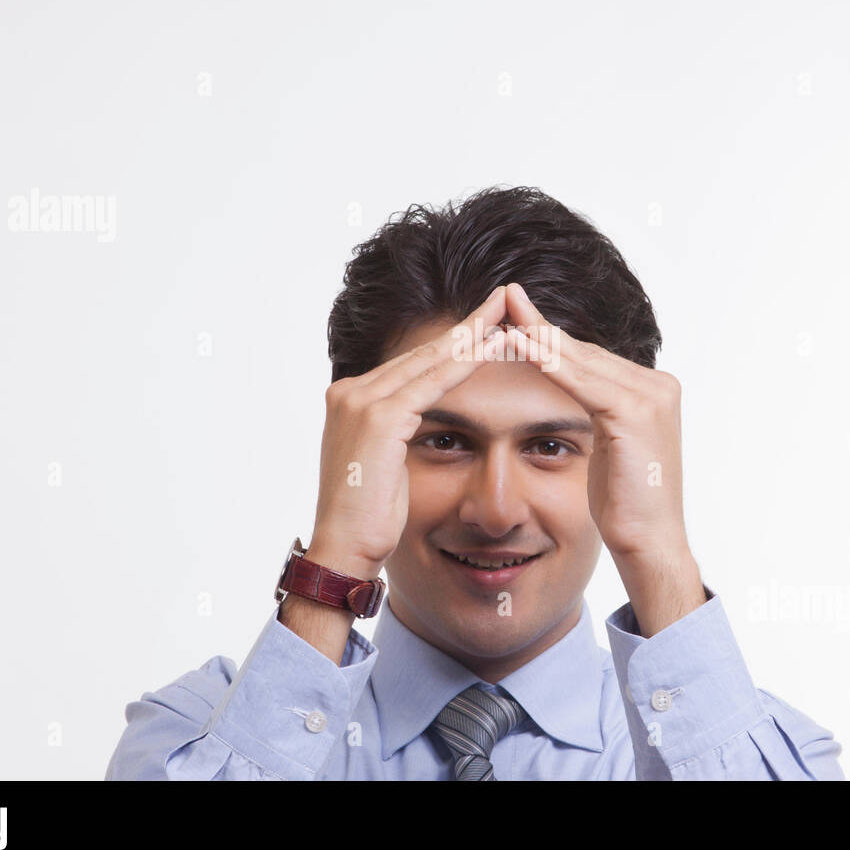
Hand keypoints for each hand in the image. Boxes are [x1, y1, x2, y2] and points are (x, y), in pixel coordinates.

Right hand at [309, 286, 510, 577]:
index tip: (486, 322)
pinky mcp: (378, 418)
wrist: (343, 551)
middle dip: (467, 325)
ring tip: (507, 313)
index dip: (452, 342)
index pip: (411, 362)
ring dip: (473, 336)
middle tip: (503, 298)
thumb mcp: (383, 463)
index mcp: (350, 399)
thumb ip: (395, 431)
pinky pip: (432, 384)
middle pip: (422, 352)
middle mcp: (350, 392)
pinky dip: (466, 364)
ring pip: (430, 361)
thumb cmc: (367, 519)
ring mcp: (360, 401)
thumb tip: (418, 420)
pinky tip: (495, 347)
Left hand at [499, 283, 703, 632]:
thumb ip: (598, 409)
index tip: (516, 315)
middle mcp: (658, 386)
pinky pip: (583, 382)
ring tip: (504, 314)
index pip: (590, 358)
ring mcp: (651, 396)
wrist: (651, 544)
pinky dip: (549, 363)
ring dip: (539, 337)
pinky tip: (521, 345)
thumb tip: (568, 384)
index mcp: (653, 390)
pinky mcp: (637, 412)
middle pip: (585, 352)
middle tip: (506, 296)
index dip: (551, 338)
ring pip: (582, 361)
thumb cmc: (625, 506)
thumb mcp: (607, 447)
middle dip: (541, 327)